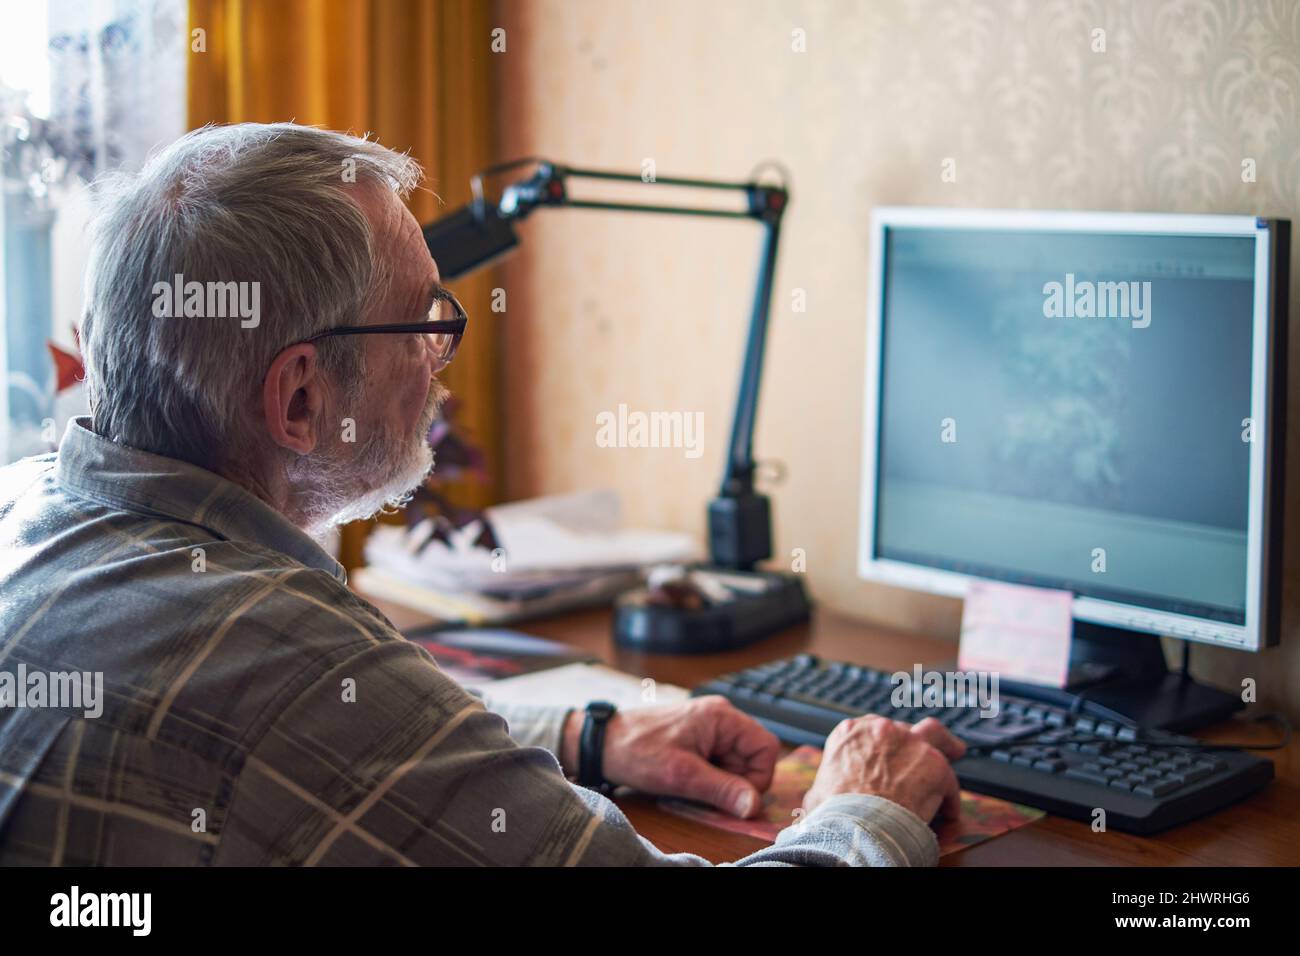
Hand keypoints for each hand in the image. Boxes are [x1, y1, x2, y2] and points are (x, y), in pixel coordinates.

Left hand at [563, 696, 780, 817]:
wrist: (603, 743)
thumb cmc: (637, 751)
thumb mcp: (682, 775)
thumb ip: (722, 789)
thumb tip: (753, 806)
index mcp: (722, 716)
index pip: (766, 747)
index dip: (758, 776)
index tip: (736, 797)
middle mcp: (720, 717)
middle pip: (751, 757)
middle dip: (735, 781)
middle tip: (705, 791)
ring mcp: (709, 727)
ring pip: (735, 763)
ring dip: (720, 781)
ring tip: (690, 784)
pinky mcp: (698, 738)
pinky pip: (718, 762)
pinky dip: (708, 777)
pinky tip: (686, 779)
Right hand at [801, 716, 965, 822]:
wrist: (855, 825)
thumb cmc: (834, 813)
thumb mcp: (818, 793)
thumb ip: (825, 786)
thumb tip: (819, 800)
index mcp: (851, 733)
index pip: (875, 728)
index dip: (885, 743)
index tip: (891, 752)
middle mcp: (882, 731)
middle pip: (906, 727)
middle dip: (915, 738)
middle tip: (925, 748)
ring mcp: (911, 744)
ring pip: (935, 735)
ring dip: (946, 744)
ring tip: (956, 751)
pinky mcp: (934, 766)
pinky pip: (949, 780)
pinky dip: (950, 796)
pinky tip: (949, 811)